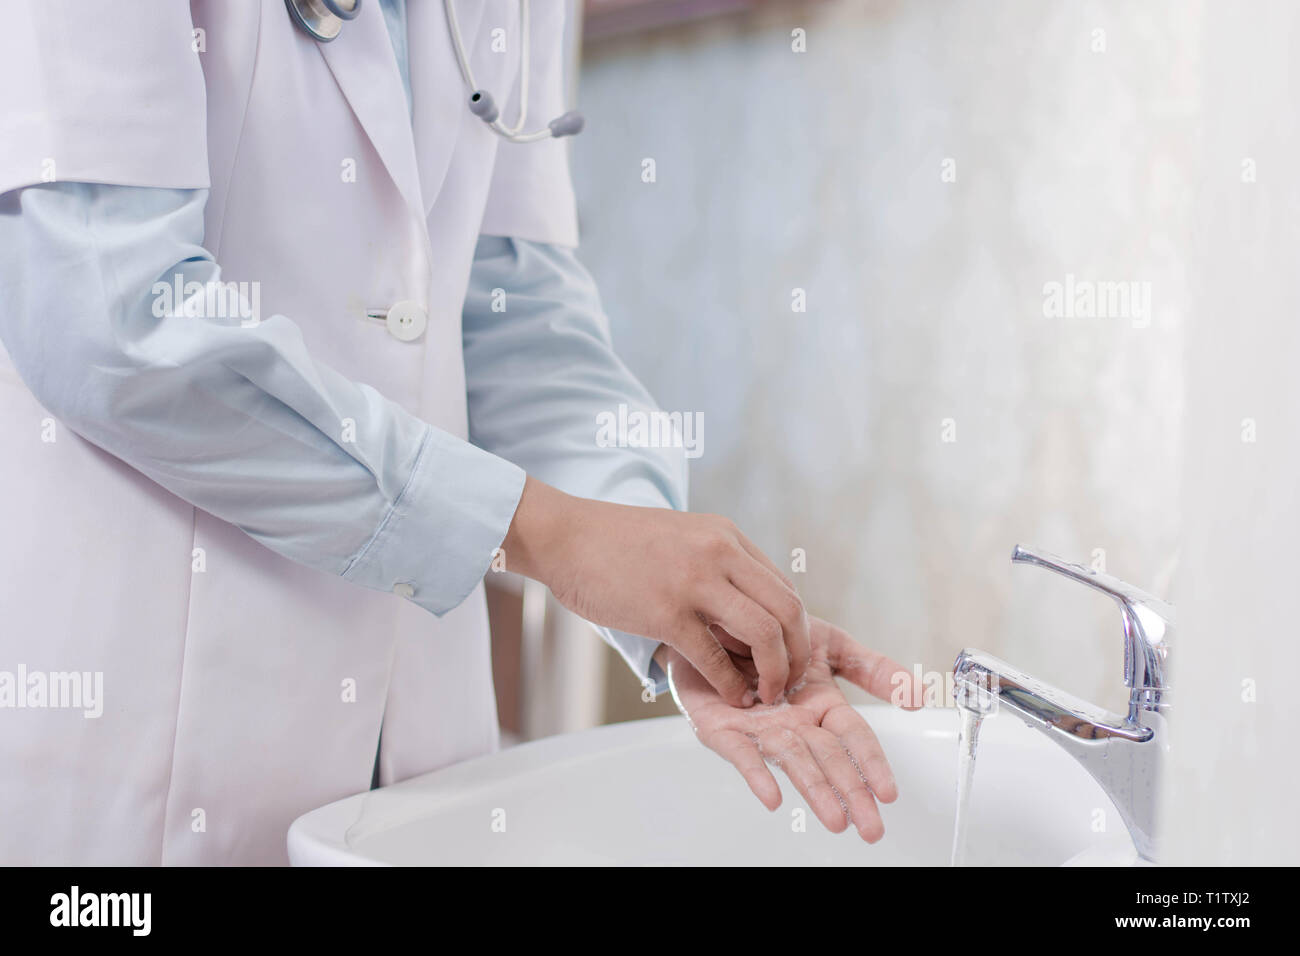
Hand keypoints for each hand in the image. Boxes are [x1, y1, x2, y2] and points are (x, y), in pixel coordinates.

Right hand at [502, 476, 809, 705]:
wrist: (565, 535)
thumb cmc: (615, 543)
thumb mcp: (681, 538)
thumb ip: (715, 566)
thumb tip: (741, 609)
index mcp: (726, 536)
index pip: (784, 587)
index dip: (795, 631)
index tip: (787, 658)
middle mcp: (720, 554)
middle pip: (788, 610)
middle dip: (798, 655)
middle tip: (790, 683)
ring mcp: (694, 582)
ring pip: (764, 633)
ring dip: (775, 672)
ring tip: (767, 694)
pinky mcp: (665, 612)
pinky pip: (715, 657)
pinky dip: (731, 685)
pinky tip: (732, 698)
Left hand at [665, 616, 919, 841]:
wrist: (716, 624)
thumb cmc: (770, 638)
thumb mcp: (829, 644)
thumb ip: (872, 668)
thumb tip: (918, 694)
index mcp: (822, 707)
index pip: (854, 738)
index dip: (872, 763)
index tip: (889, 793)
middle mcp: (795, 725)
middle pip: (829, 760)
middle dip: (851, 794)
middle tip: (870, 828)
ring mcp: (760, 731)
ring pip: (794, 762)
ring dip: (816, 791)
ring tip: (836, 820)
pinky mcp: (723, 730)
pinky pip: (742, 754)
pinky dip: (758, 775)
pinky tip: (772, 796)